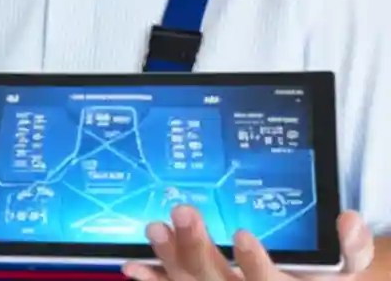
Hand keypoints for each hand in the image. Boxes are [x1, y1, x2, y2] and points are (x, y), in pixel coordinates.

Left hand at [123, 205, 374, 280]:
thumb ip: (351, 248)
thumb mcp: (347, 267)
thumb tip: (348, 218)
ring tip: (155, 228)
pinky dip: (153, 279)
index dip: (255, 263)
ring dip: (169, 258)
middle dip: (197, 247)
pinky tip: (133, 266)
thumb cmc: (321, 278)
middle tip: (183, 211)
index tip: (242, 234)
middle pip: (217, 280)